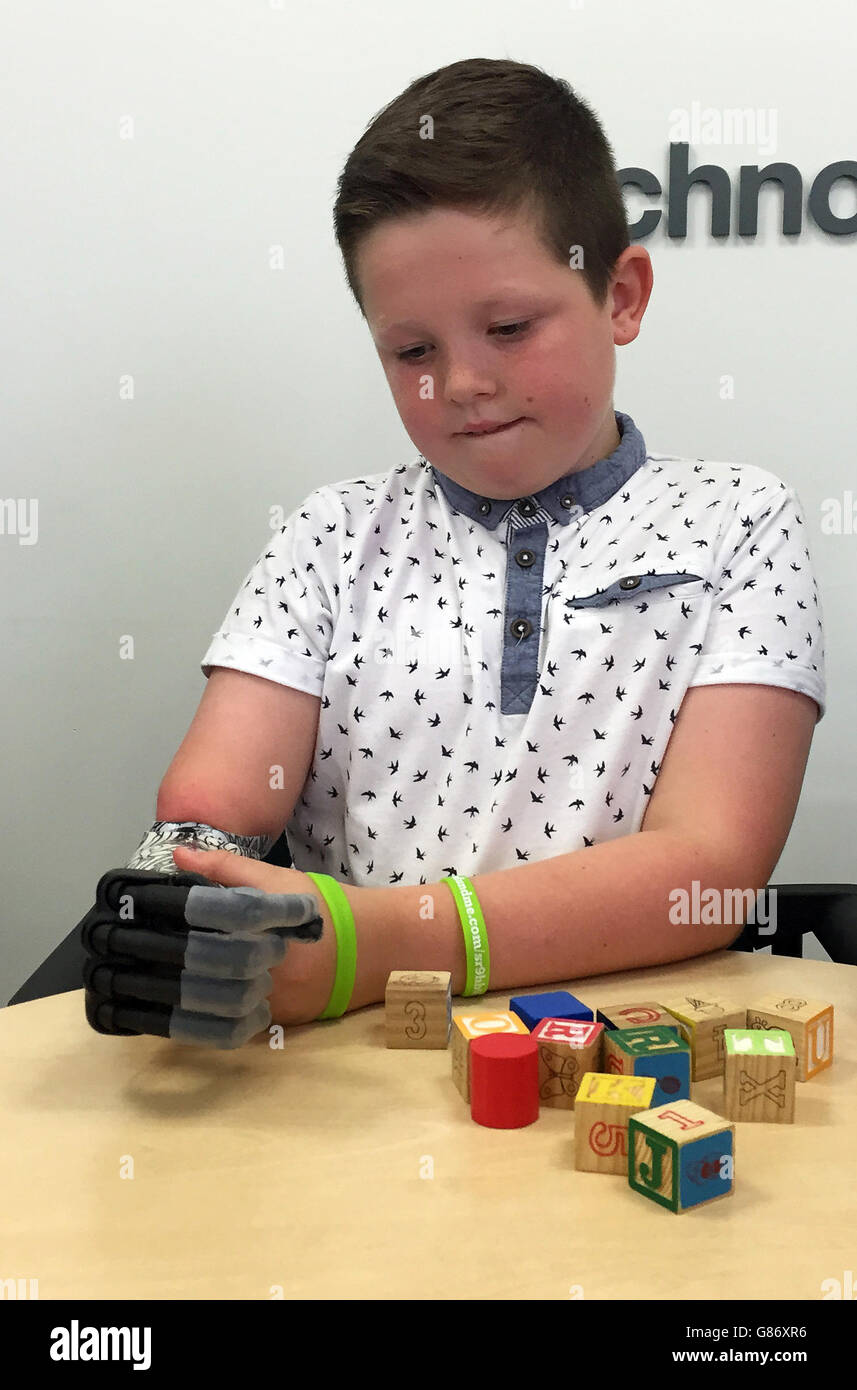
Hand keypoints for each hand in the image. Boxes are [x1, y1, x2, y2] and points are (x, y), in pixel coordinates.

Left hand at [171, 847, 337, 1026]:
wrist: (372, 943)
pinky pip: (242, 1022)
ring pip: (220, 1005)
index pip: (196, 935)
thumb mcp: (275, 879)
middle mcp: (260, 969)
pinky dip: (227, 1011)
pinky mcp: (283, 1021)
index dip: (171, 934)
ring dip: (202, 994)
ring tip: (181, 980)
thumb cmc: (320, 905)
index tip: (156, 929)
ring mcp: (272, 1000)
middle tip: (159, 958)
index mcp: (252, 929)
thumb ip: (225, 867)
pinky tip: (216, 998)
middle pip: (203, 974)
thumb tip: (178, 854)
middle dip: (182, 967)